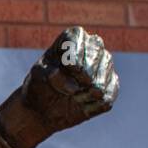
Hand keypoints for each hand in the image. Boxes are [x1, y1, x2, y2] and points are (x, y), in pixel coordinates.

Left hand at [0, 26, 118, 147]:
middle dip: (84, 75)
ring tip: (74, 98)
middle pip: (97, 53)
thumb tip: (73, 86)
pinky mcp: (110, 86)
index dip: (75, 55)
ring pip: (105, 74)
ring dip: (89, 92)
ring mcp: (104, 66)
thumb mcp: (37, 76)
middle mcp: (92, 47)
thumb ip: (49, 74)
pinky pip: (109, 95)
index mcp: (72, 39)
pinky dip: (94, 105)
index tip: (69, 68)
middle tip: (71, 89)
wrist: (43, 108)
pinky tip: (82, 107)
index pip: (78, 38)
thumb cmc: (39, 86)